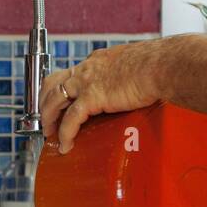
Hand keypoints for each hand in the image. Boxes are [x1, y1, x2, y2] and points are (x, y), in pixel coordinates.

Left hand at [38, 41, 161, 152]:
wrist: (161, 66)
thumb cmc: (156, 64)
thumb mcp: (133, 64)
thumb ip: (123, 74)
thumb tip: (131, 84)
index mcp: (96, 61)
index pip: (70, 74)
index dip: (62, 90)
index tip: (61, 103)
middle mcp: (86, 69)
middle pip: (52, 84)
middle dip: (45, 103)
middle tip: (46, 119)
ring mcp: (86, 83)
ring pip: (54, 101)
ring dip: (48, 119)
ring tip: (49, 134)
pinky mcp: (92, 98)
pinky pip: (71, 119)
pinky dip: (65, 134)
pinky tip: (65, 144)